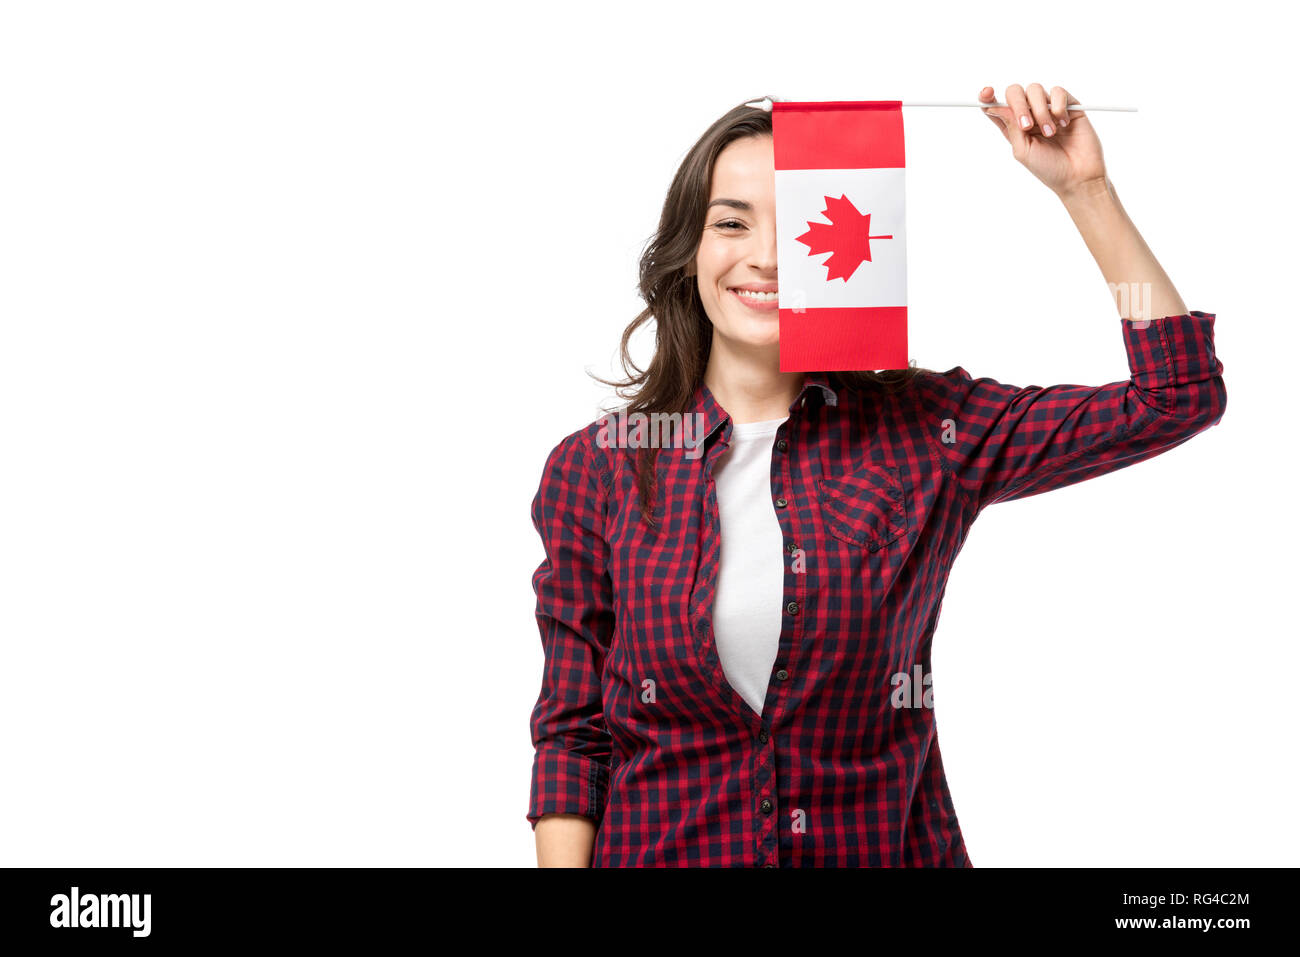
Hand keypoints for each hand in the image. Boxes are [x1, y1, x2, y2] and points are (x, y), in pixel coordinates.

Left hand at [979, 84, 1107, 199]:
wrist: (1077, 175)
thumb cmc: (1048, 168)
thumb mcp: (1022, 150)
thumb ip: (1011, 127)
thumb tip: (996, 106)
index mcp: (1014, 127)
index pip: (996, 106)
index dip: (988, 97)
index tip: (986, 93)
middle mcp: (1029, 115)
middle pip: (1014, 92)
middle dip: (1017, 105)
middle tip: (1027, 126)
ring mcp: (1048, 108)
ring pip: (1035, 90)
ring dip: (1040, 111)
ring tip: (1050, 132)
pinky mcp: (1068, 105)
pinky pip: (1058, 91)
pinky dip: (1058, 106)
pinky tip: (1064, 123)